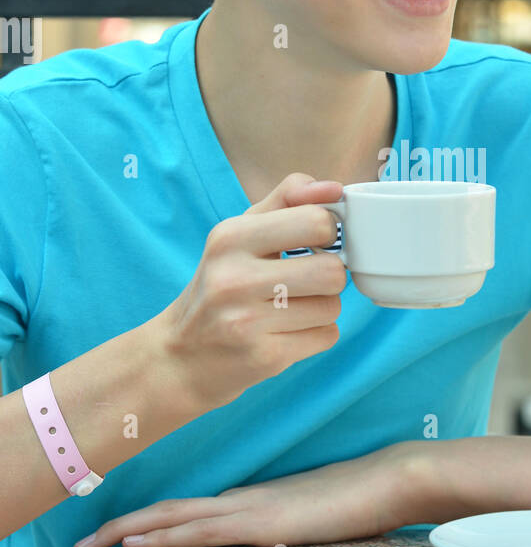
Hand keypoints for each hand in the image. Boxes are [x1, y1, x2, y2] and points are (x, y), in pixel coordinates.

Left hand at [73, 442, 426, 546]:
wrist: (395, 477)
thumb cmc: (370, 497)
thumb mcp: (324, 515)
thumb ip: (300, 522)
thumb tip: (290, 532)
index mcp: (258, 499)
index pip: (193, 510)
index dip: (152, 521)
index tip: (120, 535)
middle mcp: (246, 500)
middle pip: (172, 510)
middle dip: (124, 526)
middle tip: (84, 543)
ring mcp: (253, 509)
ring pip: (176, 518)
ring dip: (131, 531)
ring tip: (92, 545)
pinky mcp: (264, 522)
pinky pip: (203, 530)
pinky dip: (165, 536)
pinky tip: (138, 543)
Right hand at [151, 173, 348, 416]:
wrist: (180, 357)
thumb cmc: (219, 287)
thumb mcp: (239, 234)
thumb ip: (285, 200)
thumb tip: (333, 189)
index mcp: (230, 238)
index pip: (316, 221)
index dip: (328, 233)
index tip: (315, 243)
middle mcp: (233, 279)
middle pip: (332, 271)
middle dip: (329, 277)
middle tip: (305, 282)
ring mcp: (247, 322)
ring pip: (333, 307)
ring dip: (322, 309)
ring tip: (291, 309)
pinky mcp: (264, 357)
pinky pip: (327, 336)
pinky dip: (316, 335)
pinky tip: (287, 333)